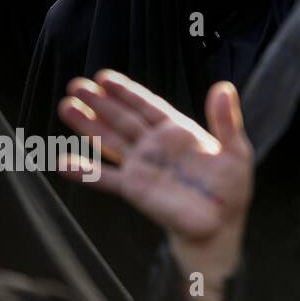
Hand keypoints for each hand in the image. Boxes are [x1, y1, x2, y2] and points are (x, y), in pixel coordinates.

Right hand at [58, 71, 252, 300]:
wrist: (220, 223)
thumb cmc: (230, 186)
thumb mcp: (235, 149)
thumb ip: (225, 120)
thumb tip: (223, 86)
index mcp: (178, 131)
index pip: (147, 106)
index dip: (127, 92)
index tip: (104, 77)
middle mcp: (155, 145)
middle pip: (123, 119)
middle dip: (100, 102)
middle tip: (75, 85)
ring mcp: (142, 166)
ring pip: (110, 141)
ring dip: (88, 126)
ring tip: (67, 108)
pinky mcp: (134, 188)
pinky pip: (105, 178)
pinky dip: (85, 171)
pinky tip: (64, 162)